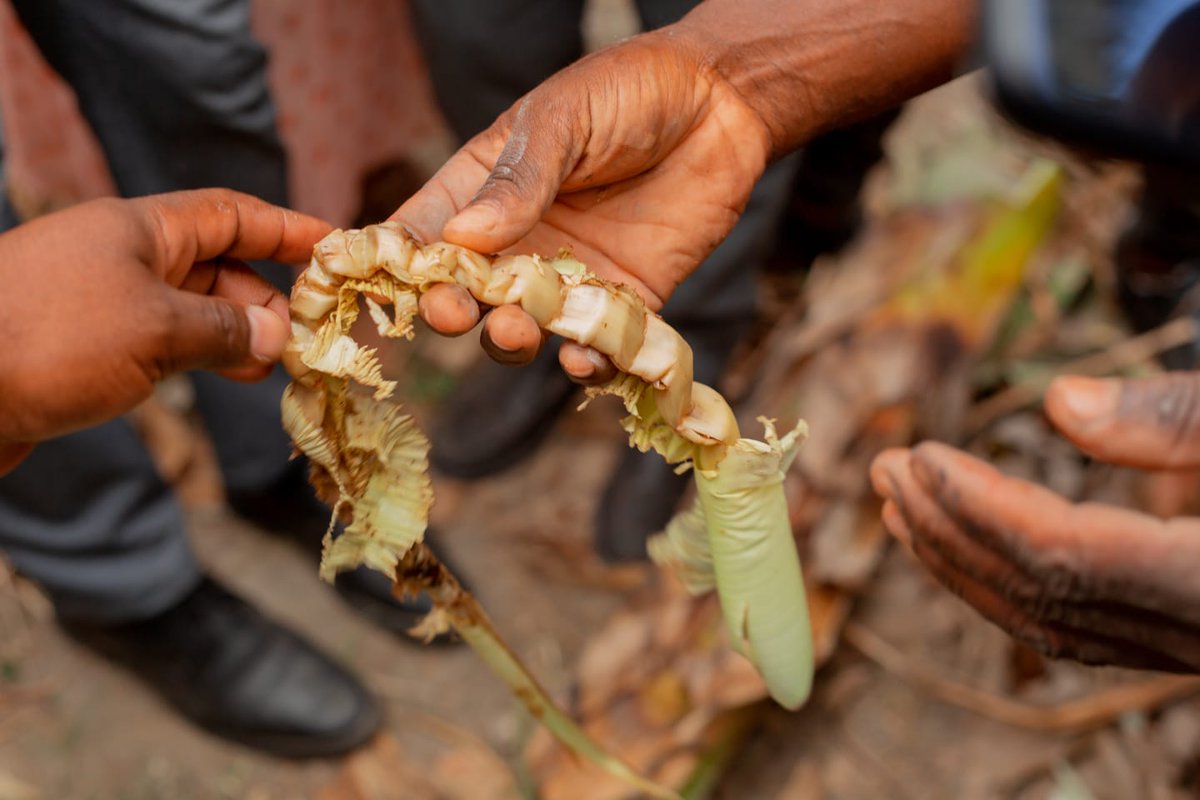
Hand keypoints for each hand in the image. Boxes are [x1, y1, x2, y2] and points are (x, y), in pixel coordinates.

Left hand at [0, 189, 329, 468]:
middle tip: (310, 332)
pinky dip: (206, 354)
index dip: (287, 227)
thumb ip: (225, 329)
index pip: (232, 215)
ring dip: (241, 331)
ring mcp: (107, 301)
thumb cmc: (51, 339)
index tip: (335, 245)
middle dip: (269, 295)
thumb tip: (277, 337)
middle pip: (219, 264)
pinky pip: (168, 339)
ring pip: (196, 307)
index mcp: (140, 229)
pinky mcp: (91, 345)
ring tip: (278, 364)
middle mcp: (126, 258)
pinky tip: (231, 374)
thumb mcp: (155, 329)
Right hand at [397, 0, 974, 381]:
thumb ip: (518, 181)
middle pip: (464, 296)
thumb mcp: (563, 120)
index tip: (365, 291)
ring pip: (520, 331)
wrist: (723, 105)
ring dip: (512, 342)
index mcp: (480, 190)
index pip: (418, 236)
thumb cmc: (629, 91)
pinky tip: (583, 360)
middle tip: (455, 312)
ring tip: (521, 332)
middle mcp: (516, 243)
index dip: (388, 267)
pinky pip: (594, 348)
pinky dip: (584, 363)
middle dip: (452, 311)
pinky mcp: (624, 303)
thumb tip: (462, 238)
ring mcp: (567, 278)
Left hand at [871, 373, 1199, 672]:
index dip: (980, 506)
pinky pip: (1080, 631)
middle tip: (885, 470)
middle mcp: (1195, 636)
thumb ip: (1173, 419)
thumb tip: (1060, 400)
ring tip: (903, 508)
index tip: (919, 459)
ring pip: (1053, 623)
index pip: (1064, 556)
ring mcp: (1192, 649)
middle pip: (1042, 592)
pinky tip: (972, 553)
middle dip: (950, 529)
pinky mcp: (1187, 640)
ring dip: (967, 562)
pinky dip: (1013, 589)